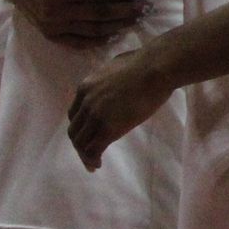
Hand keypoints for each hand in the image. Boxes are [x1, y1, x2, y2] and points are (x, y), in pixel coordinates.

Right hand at [0, 0, 145, 46]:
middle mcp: (54, 10)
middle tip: (146, 9)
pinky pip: (78, 43)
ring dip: (118, 26)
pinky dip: (98, 41)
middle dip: (125, 12)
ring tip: (136, 20)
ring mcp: (51, 25)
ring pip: (92, 30)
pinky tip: (115, 35)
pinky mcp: (50, 35)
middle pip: (98, 14)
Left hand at [68, 48, 173, 169]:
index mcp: (86, 87)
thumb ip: (110, 77)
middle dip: (79, 143)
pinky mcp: (108, 128)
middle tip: (88, 153)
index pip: (74, 113)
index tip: (87, 135)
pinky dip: (92, 159)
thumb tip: (117, 77)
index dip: (79, 127)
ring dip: (84, 154)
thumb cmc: (145, 63)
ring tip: (92, 163)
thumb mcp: (116, 66)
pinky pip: (94, 149)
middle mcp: (85, 102)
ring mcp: (95, 116)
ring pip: (81, 142)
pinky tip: (97, 165)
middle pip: (74, 130)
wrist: (155, 69)